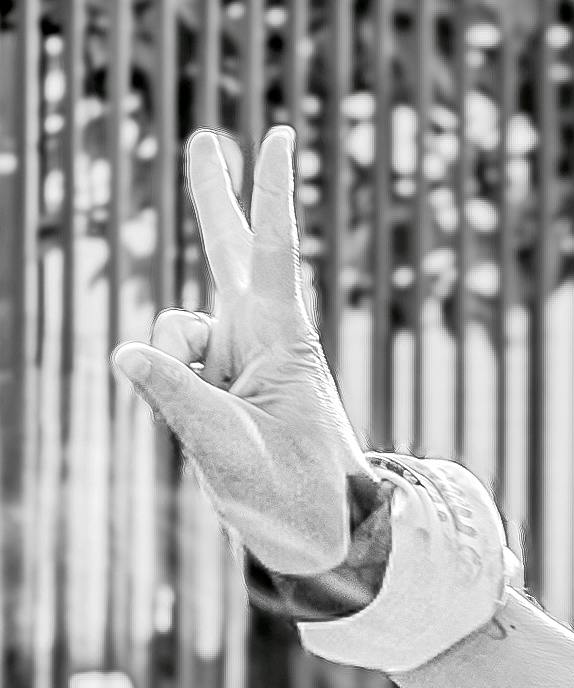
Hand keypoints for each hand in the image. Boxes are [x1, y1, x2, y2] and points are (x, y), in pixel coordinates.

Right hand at [109, 130, 363, 577]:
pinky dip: (165, 384)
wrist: (318, 537)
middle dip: (212, 197)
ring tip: (218, 415)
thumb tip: (127, 353)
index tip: (280, 135)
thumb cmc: (293, 496)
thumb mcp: (229, 450)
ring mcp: (234, 355)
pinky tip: (197, 416)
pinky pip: (163, 361)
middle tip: (200, 138)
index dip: (269, 190)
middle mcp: (259, 334)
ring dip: (172, 362)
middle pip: (227, 250)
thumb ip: (176, 398)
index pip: (272, 249)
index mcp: (283, 338)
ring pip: (170, 325)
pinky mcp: (214, 379)